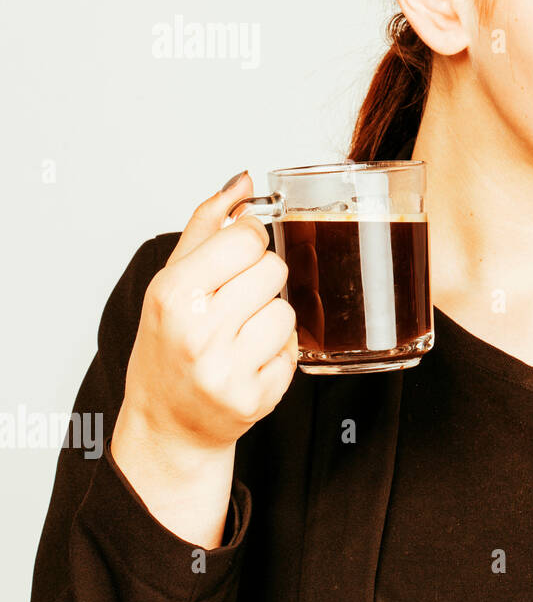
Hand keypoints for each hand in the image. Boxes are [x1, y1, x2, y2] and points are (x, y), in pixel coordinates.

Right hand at [119, 172, 298, 455]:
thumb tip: (242, 181)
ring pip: (288, 310)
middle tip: (234, 303)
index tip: (238, 255)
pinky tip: (249, 362)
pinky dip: (278, 354)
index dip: (250, 241)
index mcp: (173, 294)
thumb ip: (207, 224)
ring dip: (271, 318)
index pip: (247, 237)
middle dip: (261, 280)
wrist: (168, 421)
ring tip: (240, 335)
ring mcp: (227, 369)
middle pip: (274, 269)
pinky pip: (294, 351)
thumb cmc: (170, 345)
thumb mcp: (172, 279)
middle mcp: (197, 332)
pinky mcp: (255, 398)